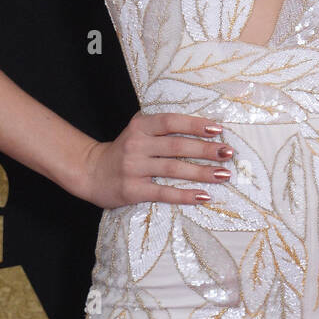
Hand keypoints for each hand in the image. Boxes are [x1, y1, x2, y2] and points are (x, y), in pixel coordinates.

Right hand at [76, 112, 233, 208]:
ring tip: (223, 174)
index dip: (195, 124)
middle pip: (177, 146)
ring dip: (202, 172)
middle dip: (206, 150)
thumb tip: (204, 129)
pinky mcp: (133, 190)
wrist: (90, 172)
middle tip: (228, 153)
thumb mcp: (138, 131)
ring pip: (174, 169)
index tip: (218, 129)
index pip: (171, 122)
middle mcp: (136, 145)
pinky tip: (203, 196)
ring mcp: (133, 168)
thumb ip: (162, 128)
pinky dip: (185, 195)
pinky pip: (163, 192)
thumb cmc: (124, 150)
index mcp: (140, 126)